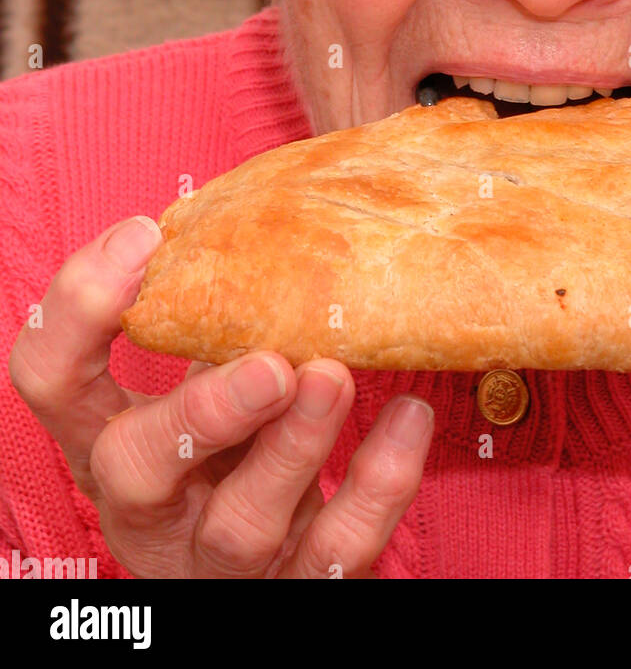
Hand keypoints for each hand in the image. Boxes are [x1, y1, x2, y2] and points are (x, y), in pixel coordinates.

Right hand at [8, 215, 432, 577]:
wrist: (279, 574)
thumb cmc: (239, 449)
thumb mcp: (207, 385)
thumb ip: (216, 326)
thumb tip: (266, 210)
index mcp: (111, 440)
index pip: (50, 378)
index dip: (79, 309)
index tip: (145, 235)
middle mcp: (150, 508)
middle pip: (134, 469)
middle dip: (200, 411)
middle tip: (270, 362)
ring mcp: (220, 563)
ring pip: (240, 524)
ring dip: (293, 448)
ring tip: (336, 378)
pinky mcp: (295, 591)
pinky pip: (335, 552)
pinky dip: (378, 485)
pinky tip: (408, 417)